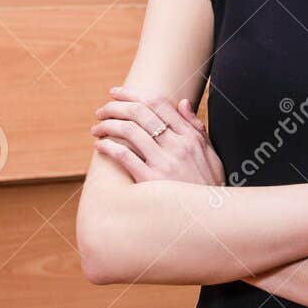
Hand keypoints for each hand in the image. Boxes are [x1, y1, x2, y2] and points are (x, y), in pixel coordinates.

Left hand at [92, 86, 224, 183]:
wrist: (209, 214)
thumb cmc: (208, 183)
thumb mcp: (211, 152)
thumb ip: (196, 127)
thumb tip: (183, 102)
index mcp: (190, 136)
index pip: (159, 103)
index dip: (133, 94)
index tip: (116, 93)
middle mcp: (178, 145)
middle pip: (140, 113)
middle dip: (115, 107)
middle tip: (101, 110)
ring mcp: (164, 162)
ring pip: (129, 131)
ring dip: (107, 125)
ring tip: (97, 128)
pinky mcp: (150, 180)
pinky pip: (124, 156)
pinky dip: (108, 147)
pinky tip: (100, 146)